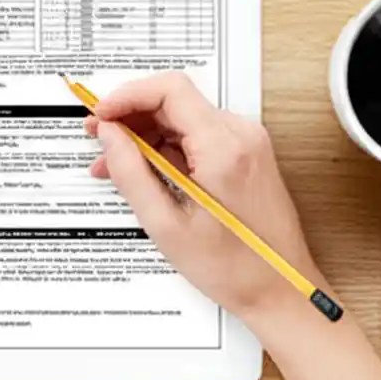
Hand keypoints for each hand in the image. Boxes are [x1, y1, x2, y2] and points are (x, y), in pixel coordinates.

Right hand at [85, 72, 317, 318]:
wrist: (281, 289)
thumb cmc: (236, 268)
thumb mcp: (167, 225)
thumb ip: (131, 173)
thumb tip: (109, 136)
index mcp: (224, 148)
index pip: (169, 90)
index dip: (127, 96)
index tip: (101, 113)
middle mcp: (241, 136)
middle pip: (174, 101)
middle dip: (130, 118)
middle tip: (99, 139)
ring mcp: (247, 144)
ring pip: (182, 119)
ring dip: (146, 136)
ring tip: (116, 166)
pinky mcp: (246, 155)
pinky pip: (198, 137)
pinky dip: (167, 148)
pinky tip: (146, 172)